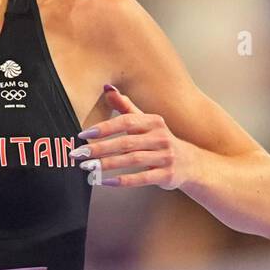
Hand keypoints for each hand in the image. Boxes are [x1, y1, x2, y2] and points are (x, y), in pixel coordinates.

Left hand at [71, 84, 199, 188]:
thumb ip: (126, 106)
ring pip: (132, 160)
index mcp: (153, 122)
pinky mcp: (167, 175)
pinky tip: (105, 181)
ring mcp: (165, 156)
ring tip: (87, 168)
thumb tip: (107, 87)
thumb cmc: (160, 140)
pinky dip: (123, 180)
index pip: (126, 122)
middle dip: (99, 148)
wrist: (191, 163)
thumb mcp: (146, 122)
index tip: (83, 134)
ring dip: (107, 164)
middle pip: (126, 142)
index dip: (104, 127)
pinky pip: (142, 178)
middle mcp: (161, 137)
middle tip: (78, 154)